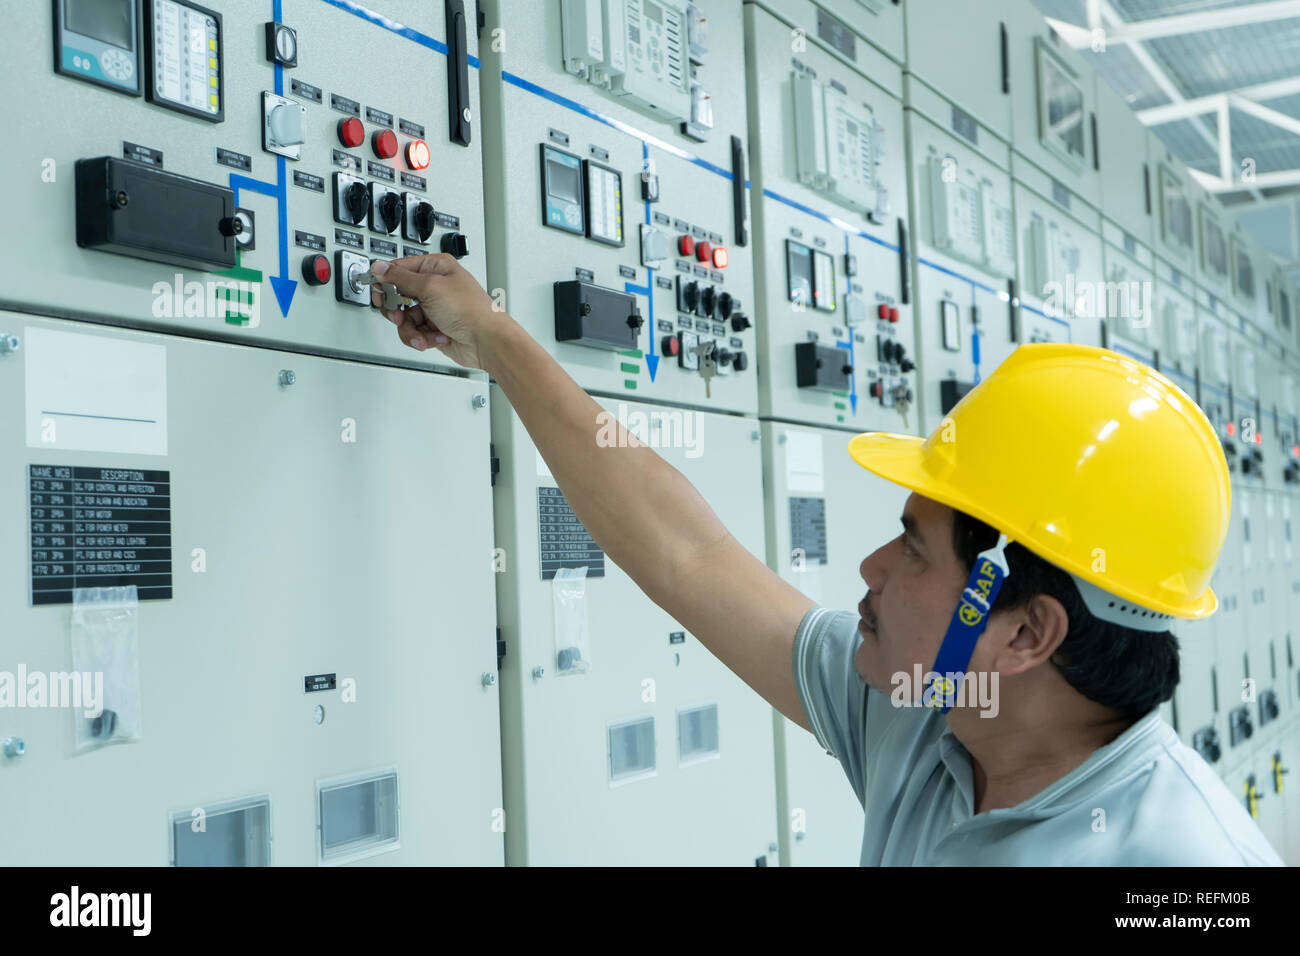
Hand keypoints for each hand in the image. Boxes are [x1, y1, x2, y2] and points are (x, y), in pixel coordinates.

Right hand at [369, 254, 506, 370]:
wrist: (486, 341)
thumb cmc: (470, 310)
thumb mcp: (430, 287)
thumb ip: (400, 278)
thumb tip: (380, 267)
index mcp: (436, 267)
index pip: (399, 268)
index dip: (385, 280)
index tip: (377, 292)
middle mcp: (435, 286)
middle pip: (398, 295)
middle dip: (396, 310)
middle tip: (398, 315)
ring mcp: (434, 308)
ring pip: (404, 318)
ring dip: (410, 329)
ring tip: (422, 333)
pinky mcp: (434, 327)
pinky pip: (414, 332)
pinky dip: (421, 338)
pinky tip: (434, 338)